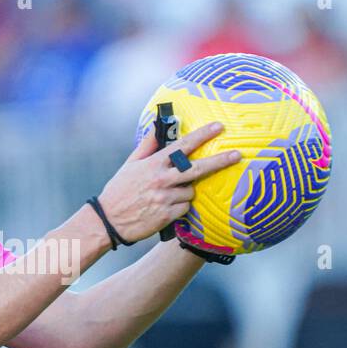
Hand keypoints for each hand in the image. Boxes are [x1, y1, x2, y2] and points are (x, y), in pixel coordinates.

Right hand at [96, 123, 240, 244]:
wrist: (108, 220)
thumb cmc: (119, 190)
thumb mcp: (130, 164)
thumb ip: (147, 146)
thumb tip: (157, 127)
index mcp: (154, 164)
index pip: (183, 146)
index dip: (202, 135)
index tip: (218, 127)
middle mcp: (162, 179)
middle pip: (198, 168)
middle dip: (220, 160)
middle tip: (237, 155)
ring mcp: (165, 198)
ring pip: (191, 191)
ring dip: (185, 192)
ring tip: (165, 195)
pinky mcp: (167, 215)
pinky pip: (185, 207)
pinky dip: (179, 207)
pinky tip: (164, 208)